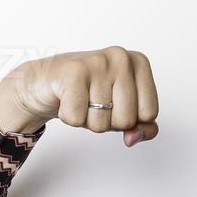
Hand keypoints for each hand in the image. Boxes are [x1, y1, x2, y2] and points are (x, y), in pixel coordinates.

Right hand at [0, 46, 159, 144]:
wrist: (46, 81)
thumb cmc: (88, 94)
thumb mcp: (122, 110)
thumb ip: (143, 128)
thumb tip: (133, 138)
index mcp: (139, 63)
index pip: (149, 114)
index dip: (130, 119)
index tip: (113, 103)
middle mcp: (122, 57)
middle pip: (127, 120)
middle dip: (108, 121)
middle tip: (92, 102)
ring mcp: (98, 62)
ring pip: (102, 123)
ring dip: (87, 120)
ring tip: (80, 100)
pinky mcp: (73, 71)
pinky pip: (77, 118)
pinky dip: (69, 117)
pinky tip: (66, 99)